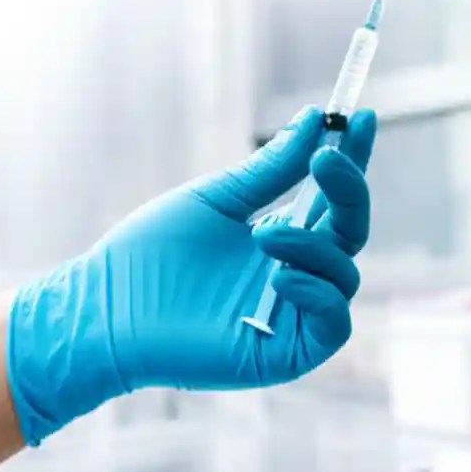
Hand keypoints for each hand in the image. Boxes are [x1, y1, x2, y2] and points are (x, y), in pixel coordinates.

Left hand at [5, 107, 376, 444]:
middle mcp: (295, 273)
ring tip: (265, 237)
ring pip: (344, 275)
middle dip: (348, 191)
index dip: (354, 160)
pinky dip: (319, 295)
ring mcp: (293, 314)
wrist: (107, 310)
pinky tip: (282, 279)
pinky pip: (335, 325)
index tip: (363, 118)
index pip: (333, 197)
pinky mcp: (287, 353)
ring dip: (315, 247)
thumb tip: (314, 121)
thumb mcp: (217, 200)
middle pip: (351, 230)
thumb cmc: (150, 255)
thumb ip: (269, 168)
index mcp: (281, 236)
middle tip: (325, 159)